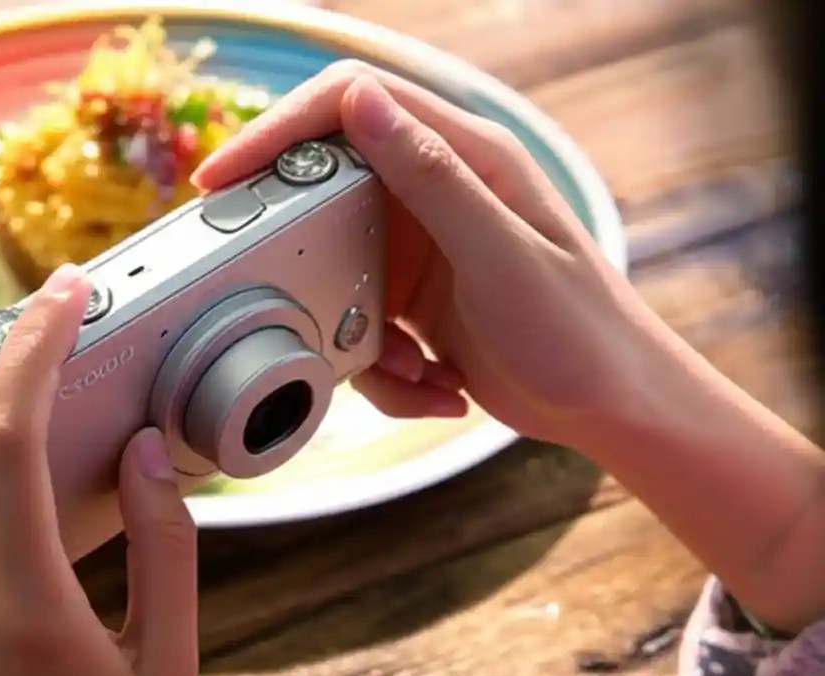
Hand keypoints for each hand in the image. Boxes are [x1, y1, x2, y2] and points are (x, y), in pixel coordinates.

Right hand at [193, 60, 665, 445]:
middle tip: (272, 288)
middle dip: (300, 251)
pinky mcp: (413, 301)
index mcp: (465, 157)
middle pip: (327, 188)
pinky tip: (437, 387)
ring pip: (335, 270)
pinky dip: (381, 369)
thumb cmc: (582, 330)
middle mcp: (436, 194)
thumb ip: (429, 174)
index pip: (353, 105)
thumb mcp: (499, 251)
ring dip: (353, 334)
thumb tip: (357, 101)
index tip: (224, 177)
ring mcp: (422, 249)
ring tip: (415, 371)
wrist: (616, 409)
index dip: (279, 129)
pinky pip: (358, 324)